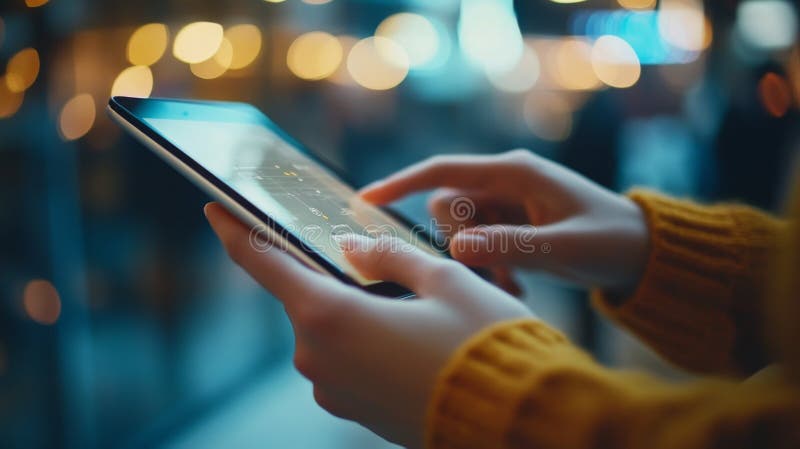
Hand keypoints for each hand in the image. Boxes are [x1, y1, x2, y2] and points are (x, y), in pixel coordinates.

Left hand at [204, 203, 533, 447]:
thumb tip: (352, 250)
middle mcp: (317, 358)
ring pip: (330, 330)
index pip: (262, 262)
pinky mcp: (354, 411)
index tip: (215, 209)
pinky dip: (366, 341)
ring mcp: (333, 390)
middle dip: (330, 275)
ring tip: (411, 308)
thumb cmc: (481, 343)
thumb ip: (387, 256)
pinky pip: (346, 361)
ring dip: (355, 311)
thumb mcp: (442, 279)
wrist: (514, 421)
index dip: (235, 231)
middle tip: (369, 260)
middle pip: (305, 298)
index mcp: (329, 316)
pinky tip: (410, 339)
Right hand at [360, 149, 649, 293]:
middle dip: (457, 243)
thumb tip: (456, 248)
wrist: (641, 253)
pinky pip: (479, 245)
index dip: (401, 183)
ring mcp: (507, 205)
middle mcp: (505, 184)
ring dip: (475, 262)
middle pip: (447, 209)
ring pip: (461, 233)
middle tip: (491, 275)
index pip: (444, 172)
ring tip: (513, 286)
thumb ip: (511, 246)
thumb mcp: (563, 247)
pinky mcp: (512, 225)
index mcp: (515, 174)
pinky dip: (489, 268)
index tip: (364, 199)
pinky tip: (517, 288)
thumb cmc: (610, 242)